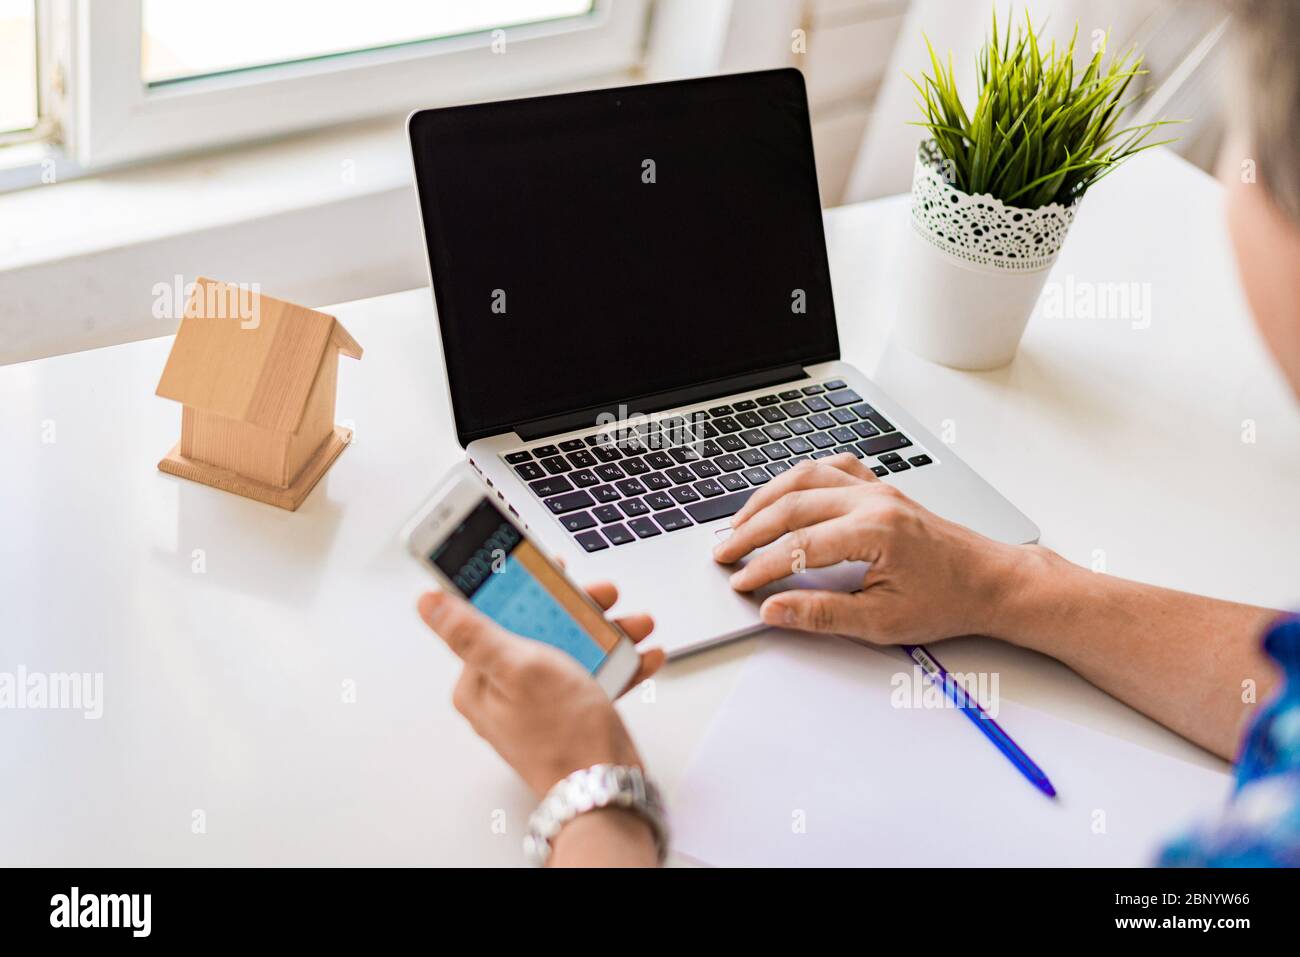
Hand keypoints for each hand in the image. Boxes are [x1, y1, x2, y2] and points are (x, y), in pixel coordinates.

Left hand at [417, 581, 661, 797]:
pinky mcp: (567, 713)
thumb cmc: (561, 736)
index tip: (551, 569)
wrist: (605, 790)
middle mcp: (504, 690)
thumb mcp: (517, 668)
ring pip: (571, 648)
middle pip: (539, 627)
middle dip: (579, 610)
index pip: (495, 614)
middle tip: (604, 596)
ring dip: (606, 634)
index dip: (526, 587)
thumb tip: (428, 602)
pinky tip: (640, 656)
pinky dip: (617, 664)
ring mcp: (538, 702)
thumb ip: (472, 632)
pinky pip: (591, 676)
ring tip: (634, 626)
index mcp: (480, 679)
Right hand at [711, 454, 1026, 644]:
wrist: (990, 582)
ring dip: (768, 498)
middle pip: (793, 504)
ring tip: (741, 523)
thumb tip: (774, 609)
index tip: (740, 582)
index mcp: (875, 531)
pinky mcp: (880, 490)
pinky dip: (801, 478)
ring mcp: (877, 490)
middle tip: (723, 552)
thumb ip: (821, 614)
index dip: (762, 566)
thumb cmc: (947, 601)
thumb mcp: (881, 622)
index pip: (799, 546)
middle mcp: (873, 501)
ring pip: (807, 477)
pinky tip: (785, 494)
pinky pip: (832, 469)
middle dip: (752, 529)